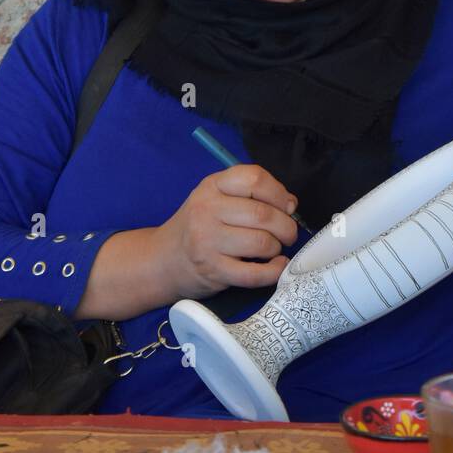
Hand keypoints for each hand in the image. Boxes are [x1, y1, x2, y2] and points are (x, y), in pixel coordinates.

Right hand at [153, 164, 299, 300]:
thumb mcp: (217, 199)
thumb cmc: (197, 227)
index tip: (285, 206)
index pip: (254, 178)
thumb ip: (252, 196)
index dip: (279, 193)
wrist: (162, 260)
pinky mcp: (213, 271)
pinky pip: (255, 273)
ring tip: (273, 249)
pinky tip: (276, 266)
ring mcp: (207, 242)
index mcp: (212, 186)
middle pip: (263, 214)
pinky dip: (274, 271)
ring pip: (262, 243)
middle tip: (287, 234)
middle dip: (286, 226)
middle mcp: (207, 210)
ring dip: (277, 248)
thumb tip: (291, 204)